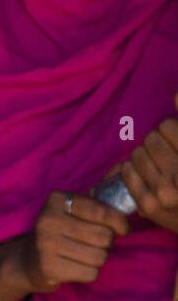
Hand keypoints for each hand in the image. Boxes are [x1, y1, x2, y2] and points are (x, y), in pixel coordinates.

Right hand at [10, 192, 128, 295]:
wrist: (31, 258)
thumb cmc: (63, 231)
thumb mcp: (74, 211)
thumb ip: (98, 206)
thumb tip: (127, 208)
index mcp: (57, 200)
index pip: (101, 211)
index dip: (120, 222)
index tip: (123, 228)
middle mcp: (48, 219)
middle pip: (103, 236)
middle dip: (107, 243)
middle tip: (95, 243)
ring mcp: (46, 243)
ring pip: (99, 256)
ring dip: (97, 259)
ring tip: (83, 254)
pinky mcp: (48, 266)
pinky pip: (90, 273)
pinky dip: (88, 272)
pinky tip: (75, 266)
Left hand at [120, 94, 177, 233]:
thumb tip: (176, 94)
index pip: (168, 126)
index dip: (171, 131)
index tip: (176, 142)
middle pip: (151, 138)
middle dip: (158, 144)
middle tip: (168, 157)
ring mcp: (166, 194)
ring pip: (137, 153)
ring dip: (146, 158)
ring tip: (160, 169)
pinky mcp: (148, 206)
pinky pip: (126, 170)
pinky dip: (133, 171)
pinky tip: (148, 179)